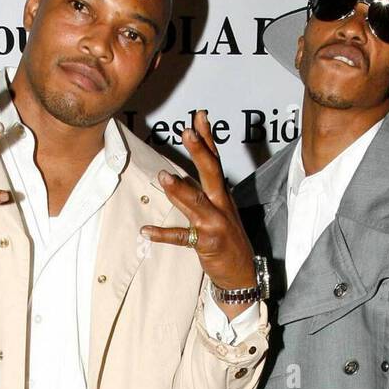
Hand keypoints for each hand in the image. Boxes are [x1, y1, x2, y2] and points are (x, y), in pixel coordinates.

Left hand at [140, 111, 255, 316]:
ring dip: (179, 190)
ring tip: (163, 176)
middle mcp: (221, 205)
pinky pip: (181, 237)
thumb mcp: (219, 210)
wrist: (242, 273)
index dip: (207, 139)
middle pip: (211, 174)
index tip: (199, 116)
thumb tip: (178, 171)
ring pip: (195, 203)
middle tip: (187, 132)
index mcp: (222, 195)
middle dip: (199, 152)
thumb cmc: (227, 239)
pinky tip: (146, 231)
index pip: (215, 161)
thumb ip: (201, 190)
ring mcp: (214, 224)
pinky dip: (163, 235)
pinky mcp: (206, 243)